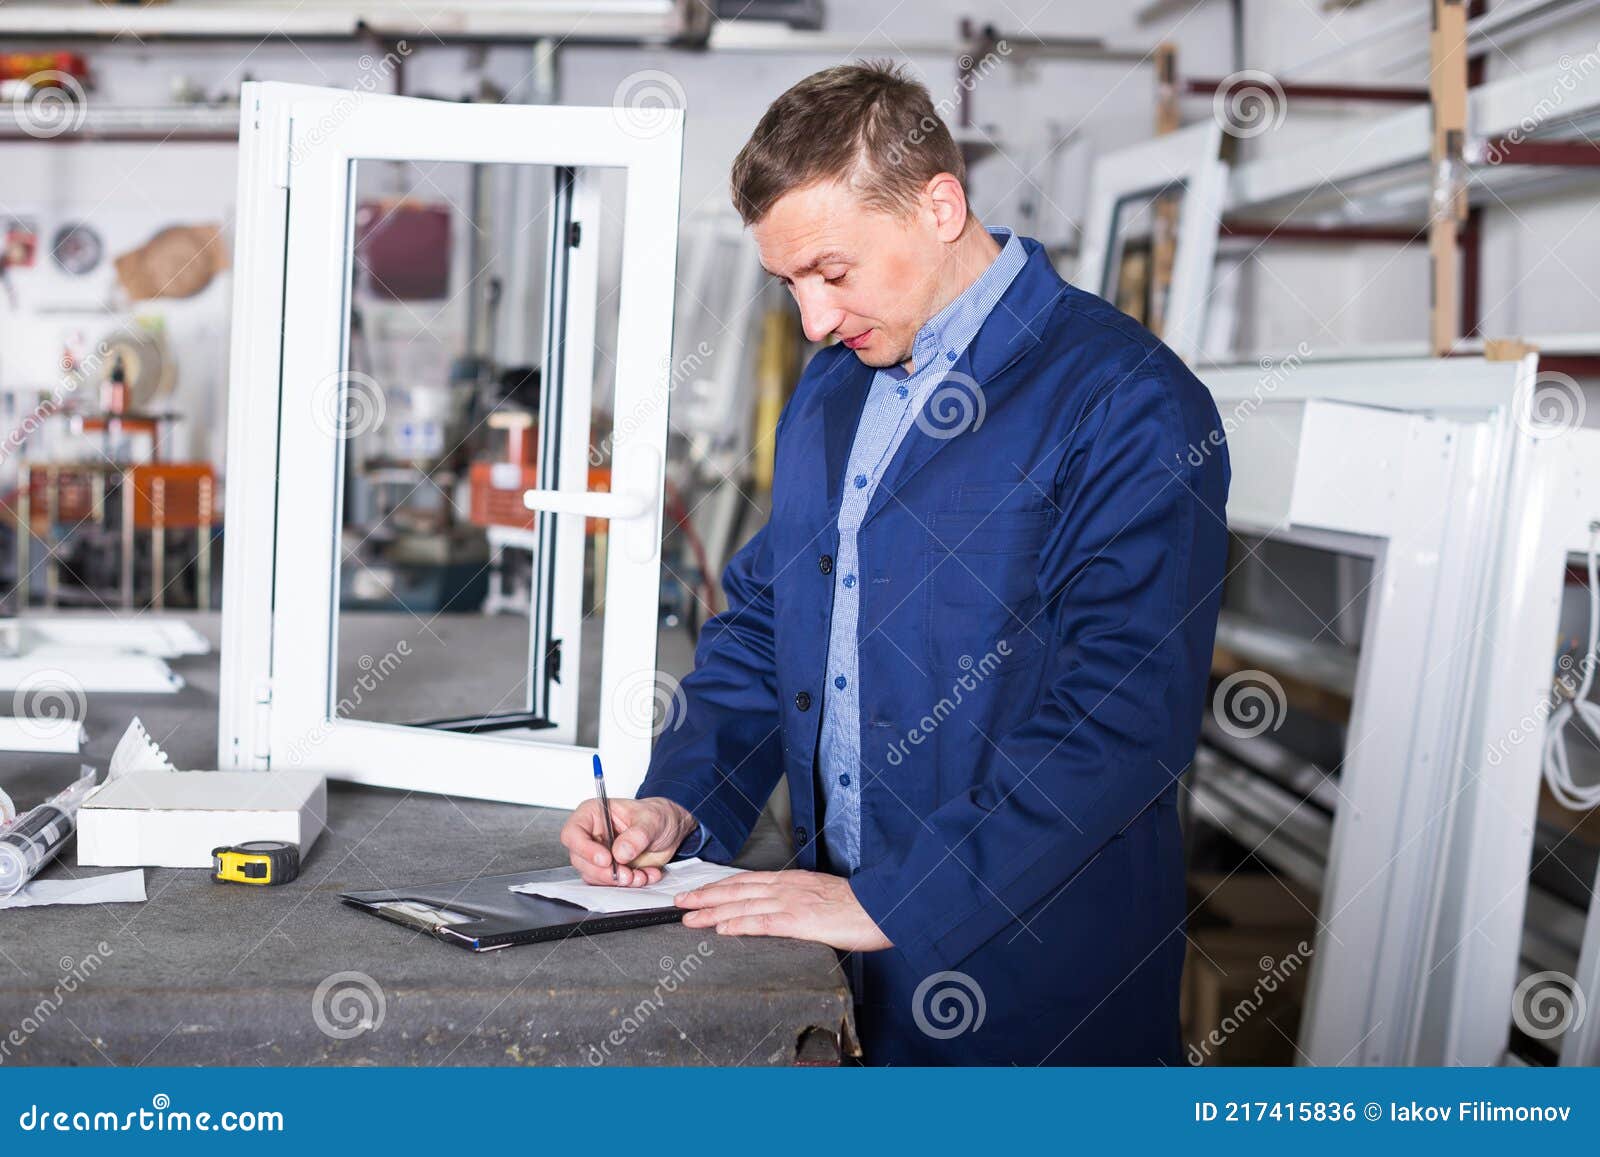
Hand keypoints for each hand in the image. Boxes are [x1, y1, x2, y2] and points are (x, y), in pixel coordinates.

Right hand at [559, 796, 697, 887]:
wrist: (670, 830)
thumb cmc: (656, 815)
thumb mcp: (651, 820)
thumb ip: (637, 835)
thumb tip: (620, 852)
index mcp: (593, 814)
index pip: (573, 833)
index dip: (585, 849)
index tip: (606, 859)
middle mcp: (591, 835)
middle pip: (580, 860)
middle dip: (604, 872)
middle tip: (626, 875)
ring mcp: (598, 854)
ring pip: (593, 875)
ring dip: (617, 881)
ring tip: (641, 876)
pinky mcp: (609, 869)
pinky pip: (609, 883)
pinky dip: (628, 884)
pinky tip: (645, 876)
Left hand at [675, 869, 891, 951]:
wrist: (883, 906)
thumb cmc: (860, 906)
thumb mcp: (824, 896)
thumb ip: (801, 902)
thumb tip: (785, 913)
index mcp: (793, 881)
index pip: (747, 882)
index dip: (720, 887)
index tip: (700, 892)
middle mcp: (787, 887)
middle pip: (737, 890)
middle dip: (706, 896)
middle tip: (681, 902)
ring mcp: (792, 902)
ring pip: (743, 904)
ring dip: (712, 911)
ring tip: (689, 918)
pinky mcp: (800, 921)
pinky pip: (762, 922)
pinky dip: (738, 924)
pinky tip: (721, 929)